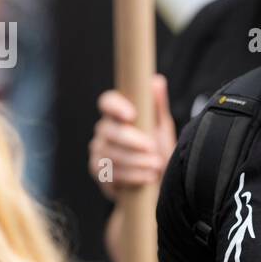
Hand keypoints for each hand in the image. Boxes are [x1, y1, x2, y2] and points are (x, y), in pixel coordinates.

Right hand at [88, 74, 176, 200]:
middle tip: (153, 148)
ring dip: (137, 161)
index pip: (107, 102)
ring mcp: (99, 151)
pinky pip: (112, 173)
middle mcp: (104, 130)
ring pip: (112, 154)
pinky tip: (149, 176)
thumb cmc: (158, 148)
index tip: (131, 115)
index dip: (116, 106)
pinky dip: (134, 176)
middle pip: (110, 131)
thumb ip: (157, 105)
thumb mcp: (161, 126)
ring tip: (157, 164)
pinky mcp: (99, 172)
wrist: (157, 181)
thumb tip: (155, 80)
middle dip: (133, 141)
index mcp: (117, 114)